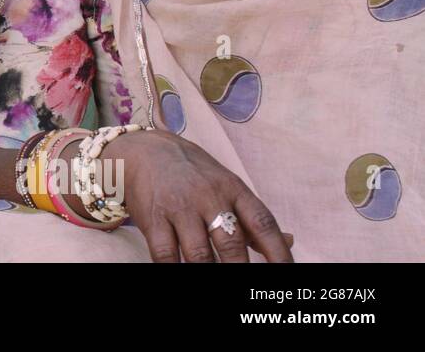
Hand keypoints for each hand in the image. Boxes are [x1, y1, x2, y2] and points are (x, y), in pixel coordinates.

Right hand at [104, 129, 293, 262]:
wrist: (144, 151)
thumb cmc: (193, 174)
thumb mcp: (227, 186)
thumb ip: (254, 218)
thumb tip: (291, 242)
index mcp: (233, 189)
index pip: (263, 222)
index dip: (279, 252)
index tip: (286, 272)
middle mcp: (208, 197)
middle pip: (231, 243)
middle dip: (240, 269)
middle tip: (245, 285)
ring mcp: (179, 208)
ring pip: (199, 254)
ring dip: (209, 273)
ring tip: (215, 279)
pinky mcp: (153, 219)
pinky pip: (166, 255)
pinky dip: (175, 270)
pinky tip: (181, 272)